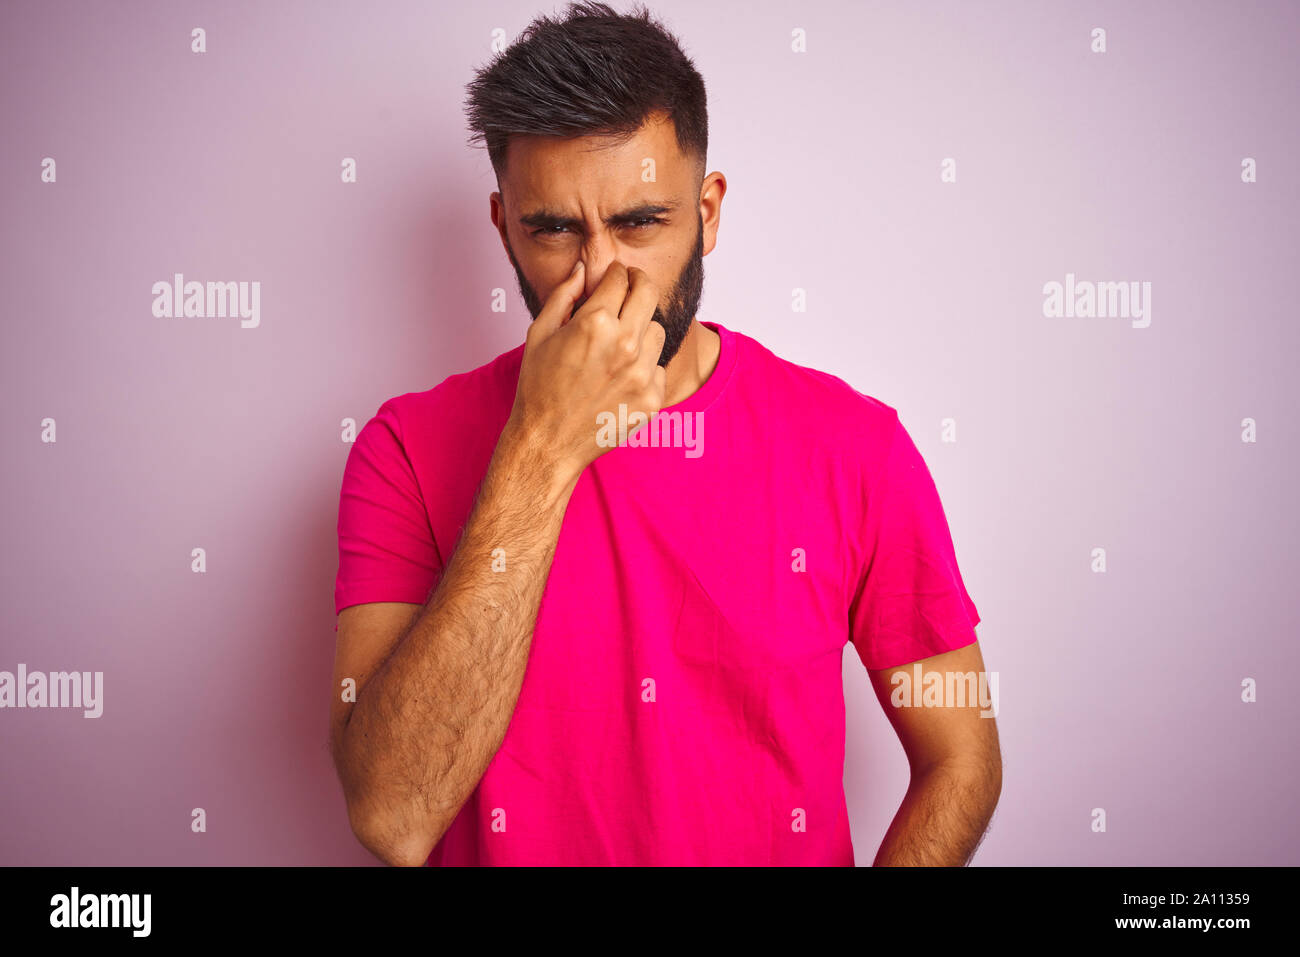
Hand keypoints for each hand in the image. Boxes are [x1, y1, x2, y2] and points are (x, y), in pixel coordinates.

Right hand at [505, 259, 667, 480]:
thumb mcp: (540, 333)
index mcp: (595, 323)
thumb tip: (582, 268)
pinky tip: (620, 377)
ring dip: (642, 329)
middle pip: (649, 293)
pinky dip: (644, 367)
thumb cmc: (538, 388)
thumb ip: (564, 294)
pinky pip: (658, 366)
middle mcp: (625, 344)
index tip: (615, 275)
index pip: (621, 277)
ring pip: (658, 330)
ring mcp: (642, 373)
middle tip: (631, 287)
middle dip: (638, 284)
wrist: (548, 442)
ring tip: (618, 344)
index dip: (616, 272)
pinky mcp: (653, 398)